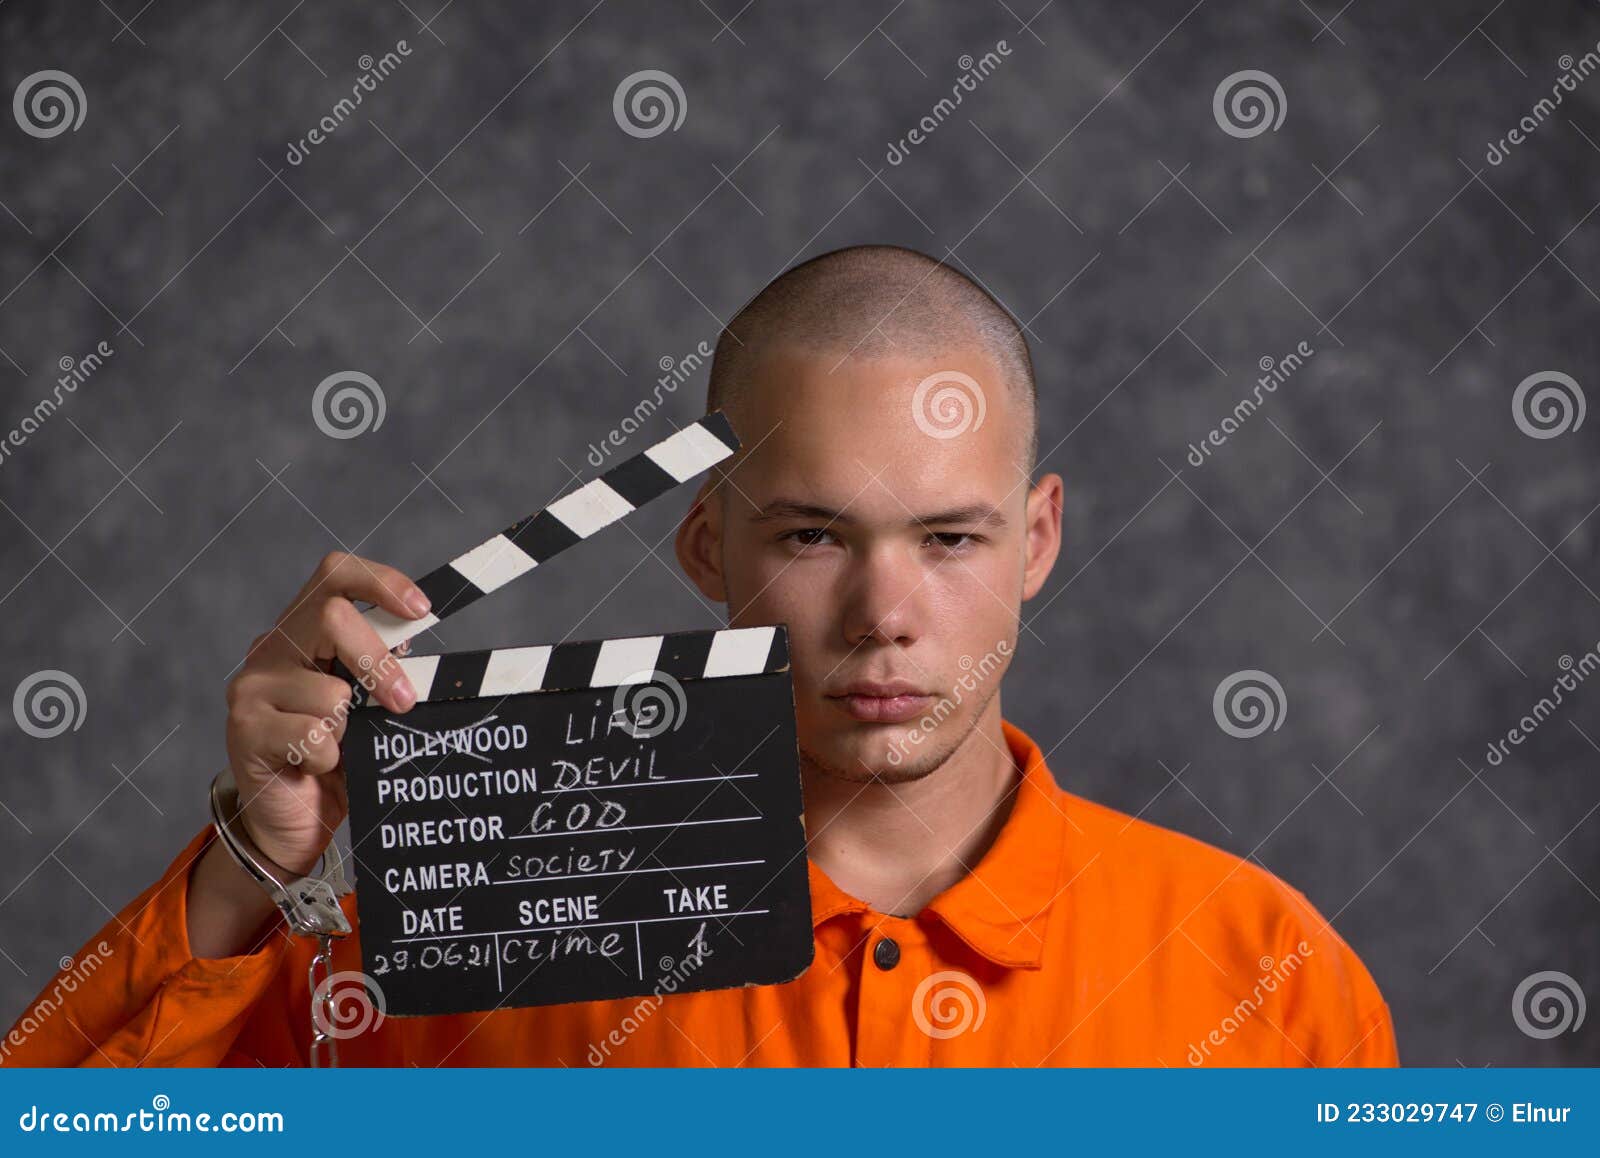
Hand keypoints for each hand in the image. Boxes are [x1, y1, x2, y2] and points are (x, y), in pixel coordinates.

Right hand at [222, 551, 428, 876]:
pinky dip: (327, 757)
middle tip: (403, 701)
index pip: (334, 575)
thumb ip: (384, 675)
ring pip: (328, 690)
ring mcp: (252, 686)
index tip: (421, 609)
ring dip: (349, 727)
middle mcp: (272, 648)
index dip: (380, 582)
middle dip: (377, 660)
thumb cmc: (337, 756)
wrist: (291, 821)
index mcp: (304, 631)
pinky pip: (310, 735)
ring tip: (336, 747)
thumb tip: (415, 654)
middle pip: (332, 616)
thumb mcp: (368, 707)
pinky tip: (312, 768)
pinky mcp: (244, 728)